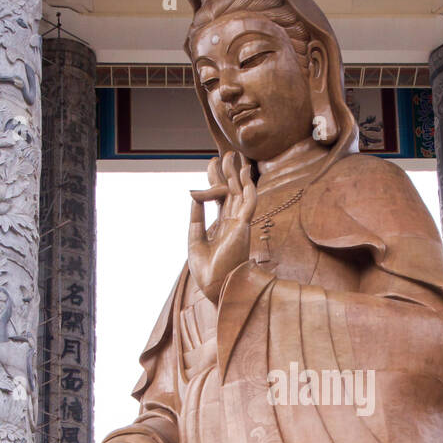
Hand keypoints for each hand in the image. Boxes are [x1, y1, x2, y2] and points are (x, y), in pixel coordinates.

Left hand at [187, 151, 256, 301]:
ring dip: (238, 175)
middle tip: (225, 154)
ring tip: (235, 157)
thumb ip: (196, 217)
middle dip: (228, 173)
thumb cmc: (207, 271)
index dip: (216, 180)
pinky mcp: (244, 227)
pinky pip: (249, 203)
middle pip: (231, 192)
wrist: (216, 287)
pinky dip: (249, 188)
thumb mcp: (194, 239)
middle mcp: (232, 223)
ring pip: (241, 194)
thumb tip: (194, 194)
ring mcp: (239, 224)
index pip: (219, 198)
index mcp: (220, 226)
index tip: (211, 163)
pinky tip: (248, 175)